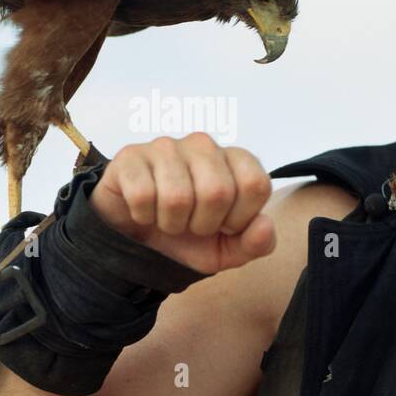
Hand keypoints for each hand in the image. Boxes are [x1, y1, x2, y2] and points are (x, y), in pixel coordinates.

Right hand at [89, 133, 276, 273]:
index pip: (255, 185)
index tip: (224, 225)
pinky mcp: (131, 156)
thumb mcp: (228, 251)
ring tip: (167, 218)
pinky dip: (143, 216)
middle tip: (191, 224)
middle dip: (202, 224)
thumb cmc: (188, 236)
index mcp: (235, 160)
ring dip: (171, 223)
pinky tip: (143, 210)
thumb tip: (265, 224)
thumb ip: (257, 243)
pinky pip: (142, 194)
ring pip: (177, 196)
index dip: (240, 218)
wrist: (138, 237)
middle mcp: (203, 145)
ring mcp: (166, 146)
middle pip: (217, 192)